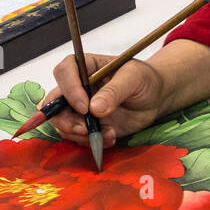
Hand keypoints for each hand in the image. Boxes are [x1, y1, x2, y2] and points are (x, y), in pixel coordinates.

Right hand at [42, 54, 166, 147]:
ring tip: (110, 134)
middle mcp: (77, 87)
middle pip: (54, 102)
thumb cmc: (144, 79)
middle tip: (86, 130)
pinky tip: (111, 138)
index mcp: (86, 66)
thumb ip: (115, 91)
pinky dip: (91, 142)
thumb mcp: (134, 78)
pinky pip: (78, 137)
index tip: (85, 107)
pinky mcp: (87, 125)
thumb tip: (95, 109)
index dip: (69, 89)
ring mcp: (80, 108)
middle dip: (66, 120)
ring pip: (63, 123)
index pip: (64, 72)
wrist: (155, 98)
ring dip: (82, 135)